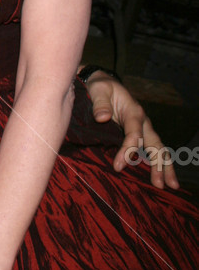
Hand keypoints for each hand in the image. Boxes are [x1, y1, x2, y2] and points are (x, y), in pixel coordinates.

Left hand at [86, 73, 178, 190]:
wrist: (104, 83)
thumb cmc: (101, 86)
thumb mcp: (98, 89)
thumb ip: (100, 103)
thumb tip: (102, 118)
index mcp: (133, 111)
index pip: (134, 134)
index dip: (128, 150)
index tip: (118, 166)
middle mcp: (142, 121)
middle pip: (155, 144)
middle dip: (158, 165)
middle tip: (159, 184)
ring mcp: (143, 128)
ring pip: (158, 148)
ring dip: (164, 167)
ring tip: (170, 186)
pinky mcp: (139, 134)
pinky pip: (152, 149)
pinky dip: (159, 163)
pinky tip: (160, 178)